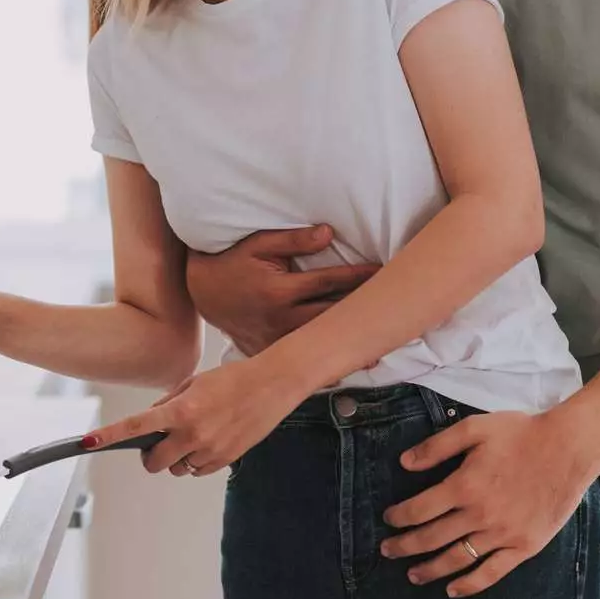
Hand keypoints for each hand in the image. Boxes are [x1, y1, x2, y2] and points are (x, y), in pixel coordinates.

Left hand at [80, 357, 306, 479]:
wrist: (272, 385)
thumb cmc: (232, 378)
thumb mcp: (194, 383)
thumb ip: (168, 403)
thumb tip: (151, 422)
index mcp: (181, 410)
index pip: (136, 426)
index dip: (110, 436)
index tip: (88, 442)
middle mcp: (193, 433)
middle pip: (154, 462)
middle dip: (150, 455)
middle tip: (158, 441)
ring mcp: (210, 450)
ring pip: (176, 468)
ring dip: (176, 457)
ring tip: (193, 434)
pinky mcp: (225, 459)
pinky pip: (197, 471)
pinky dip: (196, 461)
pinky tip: (208, 441)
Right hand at [185, 226, 377, 357]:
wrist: (201, 292)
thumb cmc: (233, 262)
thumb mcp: (258, 244)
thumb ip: (293, 240)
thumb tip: (329, 234)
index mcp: (278, 291)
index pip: (328, 282)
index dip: (358, 277)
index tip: (385, 272)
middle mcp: (279, 319)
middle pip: (332, 316)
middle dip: (363, 312)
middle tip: (398, 308)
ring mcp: (274, 340)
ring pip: (320, 344)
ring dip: (350, 344)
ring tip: (383, 344)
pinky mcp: (269, 352)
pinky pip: (301, 361)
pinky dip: (326, 363)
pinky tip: (349, 365)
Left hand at [380, 410, 599, 597]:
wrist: (569, 448)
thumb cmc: (521, 434)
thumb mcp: (474, 429)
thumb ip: (437, 446)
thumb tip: (404, 463)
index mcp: (464, 486)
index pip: (419, 510)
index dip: (398, 517)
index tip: (388, 519)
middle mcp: (480, 515)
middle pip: (431, 538)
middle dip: (404, 546)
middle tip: (387, 551)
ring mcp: (503, 534)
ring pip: (457, 559)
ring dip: (430, 569)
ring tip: (412, 575)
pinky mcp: (524, 546)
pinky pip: (492, 572)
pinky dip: (470, 585)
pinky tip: (452, 590)